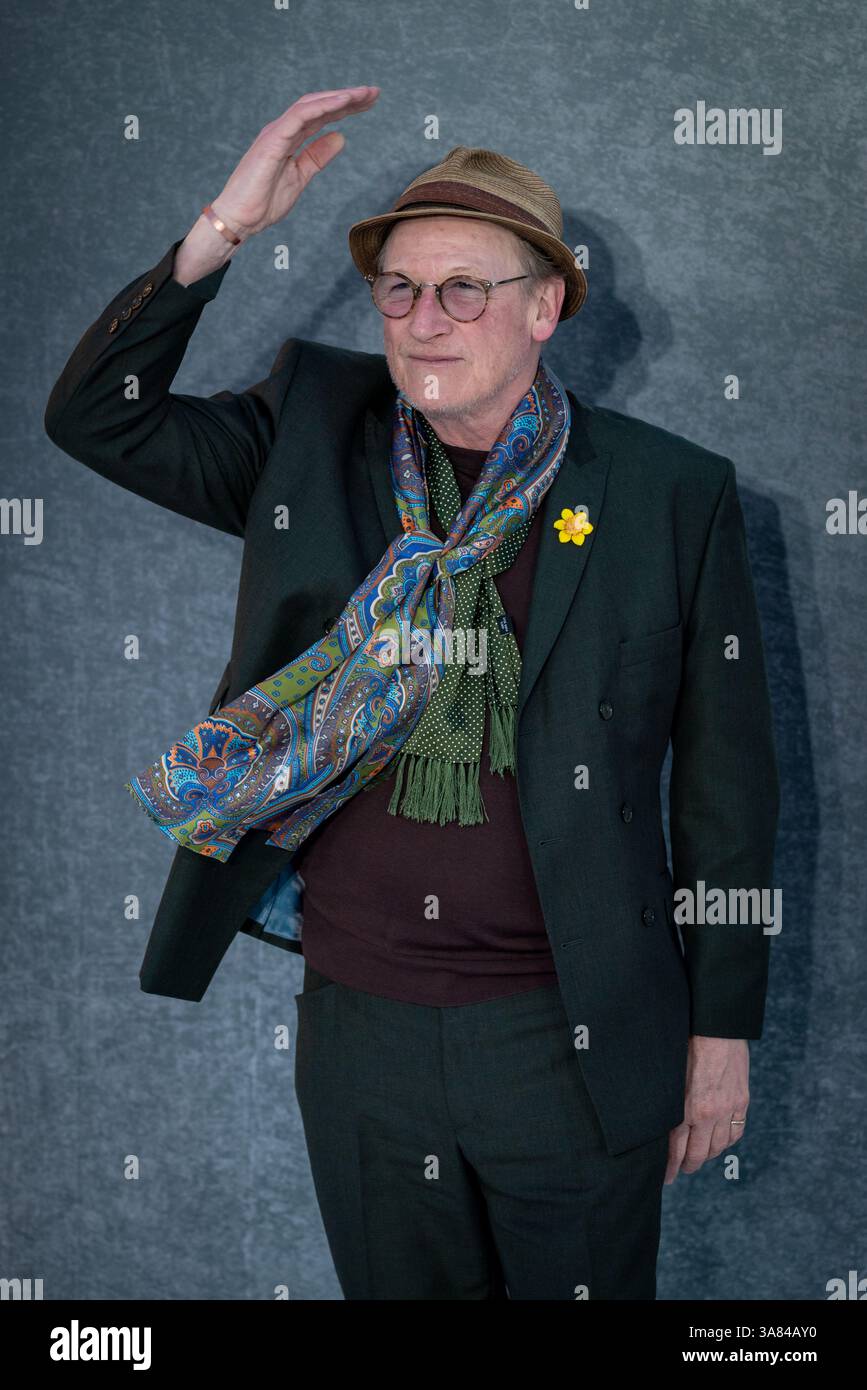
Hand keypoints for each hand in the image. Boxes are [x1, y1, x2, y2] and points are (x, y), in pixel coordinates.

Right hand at [211, 85, 380, 238]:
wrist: (240, 219)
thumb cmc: (263, 202)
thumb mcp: (300, 177)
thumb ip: (317, 157)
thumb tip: (340, 138)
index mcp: (289, 138)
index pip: (321, 116)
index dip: (345, 108)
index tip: (369, 103)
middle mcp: (283, 129)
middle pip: (319, 105)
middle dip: (347, 98)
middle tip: (374, 93)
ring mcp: (277, 132)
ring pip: (311, 105)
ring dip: (338, 98)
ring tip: (363, 94)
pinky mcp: (272, 140)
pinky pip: (299, 117)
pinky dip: (322, 107)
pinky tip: (342, 103)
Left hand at [664, 1036, 749, 1183]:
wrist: (716, 1027)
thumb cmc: (685, 1044)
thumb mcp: (668, 1075)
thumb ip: (665, 1101)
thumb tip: (655, 1120)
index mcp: (685, 1108)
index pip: (675, 1150)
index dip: (669, 1167)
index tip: (665, 1178)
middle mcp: (707, 1113)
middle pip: (697, 1154)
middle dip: (686, 1166)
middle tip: (679, 1171)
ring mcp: (727, 1109)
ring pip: (718, 1147)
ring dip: (707, 1156)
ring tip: (698, 1158)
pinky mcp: (741, 1101)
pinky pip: (735, 1132)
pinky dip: (726, 1142)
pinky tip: (719, 1143)